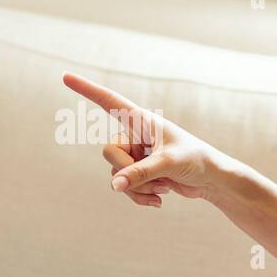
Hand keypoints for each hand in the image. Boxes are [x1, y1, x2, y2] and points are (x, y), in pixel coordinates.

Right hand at [62, 72, 228, 207]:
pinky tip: (160, 200)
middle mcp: (135, 134)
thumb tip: (113, 186)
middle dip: (128, 170)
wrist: (212, 180)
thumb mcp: (168, 164)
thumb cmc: (196, 161)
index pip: (109, 101)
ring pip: (116, 174)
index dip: (86, 90)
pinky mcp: (138, 173)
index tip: (65, 76)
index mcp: (142, 120)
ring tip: (164, 187)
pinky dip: (140, 196)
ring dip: (139, 187)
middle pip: (109, 152)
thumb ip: (140, 174)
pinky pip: (123, 187)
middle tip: (157, 175)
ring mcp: (135, 155)